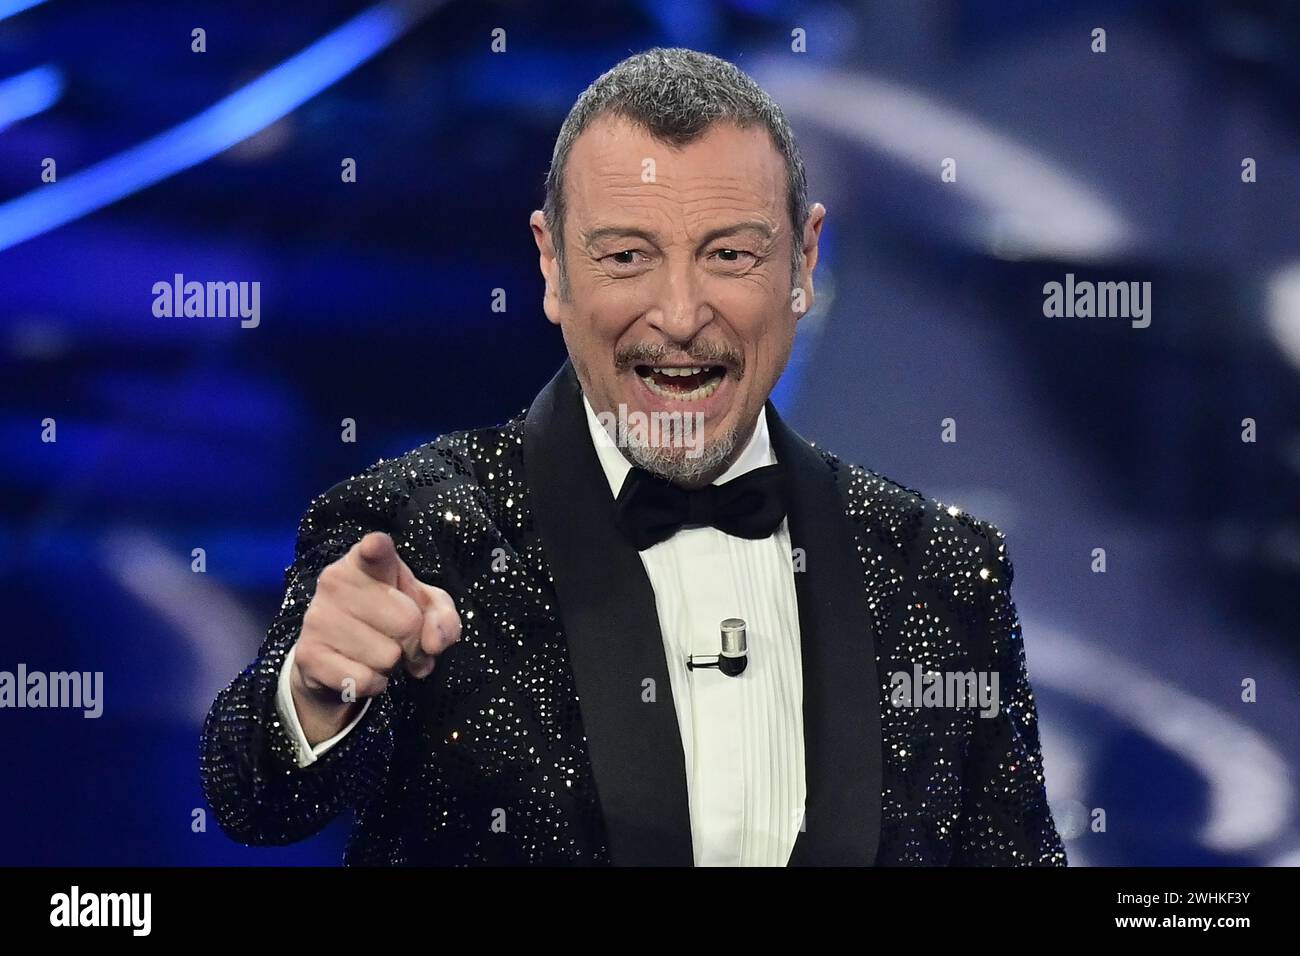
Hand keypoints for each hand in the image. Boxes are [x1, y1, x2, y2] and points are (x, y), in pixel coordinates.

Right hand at [290, 531, 460, 743]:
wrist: (335, 661)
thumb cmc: (389, 621)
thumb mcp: (427, 611)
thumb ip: (444, 619)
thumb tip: (434, 642)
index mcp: (366, 561)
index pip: (374, 550)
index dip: (377, 548)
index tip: (375, 546)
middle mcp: (335, 581)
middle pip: (407, 621)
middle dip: (413, 641)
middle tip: (398, 639)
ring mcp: (317, 617)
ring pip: (387, 656)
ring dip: (391, 664)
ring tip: (375, 651)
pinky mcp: (308, 655)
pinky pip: (364, 680)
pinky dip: (373, 684)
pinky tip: (361, 670)